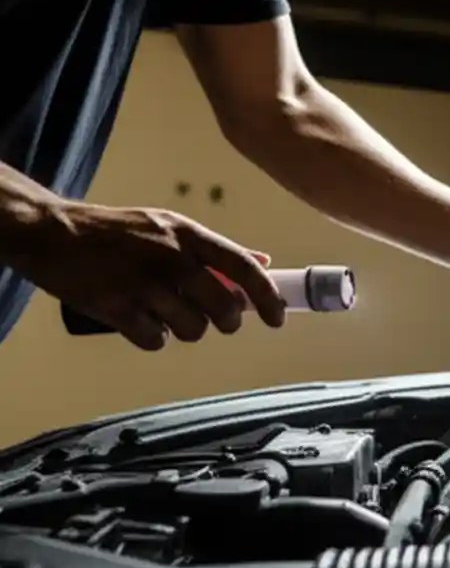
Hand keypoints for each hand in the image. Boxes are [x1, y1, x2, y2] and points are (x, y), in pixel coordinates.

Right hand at [9, 202, 284, 349]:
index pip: (243, 268)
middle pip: (224, 308)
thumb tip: (263, 263)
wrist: (53, 233)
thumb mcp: (169, 226)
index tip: (278, 319)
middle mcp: (171, 257)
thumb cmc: (118, 232)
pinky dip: (152, 338)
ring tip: (166, 314)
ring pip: (193, 329)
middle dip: (227, 323)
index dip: (268, 298)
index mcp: (188, 234)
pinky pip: (155, 341)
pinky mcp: (116, 307)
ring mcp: (143, 283)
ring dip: (185, 330)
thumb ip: (215, 249)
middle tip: (216, 321)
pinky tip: (141, 322)